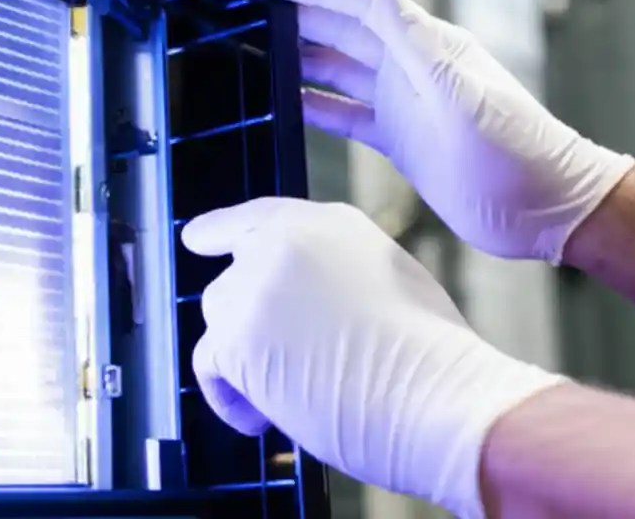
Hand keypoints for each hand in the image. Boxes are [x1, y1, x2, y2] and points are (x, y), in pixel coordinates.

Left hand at [183, 198, 561, 517]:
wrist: (440, 396)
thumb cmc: (431, 357)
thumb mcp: (386, 278)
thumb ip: (332, 272)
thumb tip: (299, 303)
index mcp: (326, 224)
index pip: (255, 218)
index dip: (219, 231)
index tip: (194, 238)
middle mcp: (282, 244)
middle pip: (231, 283)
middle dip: (250, 327)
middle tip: (291, 367)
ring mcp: (255, 288)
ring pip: (219, 325)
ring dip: (246, 363)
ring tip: (295, 396)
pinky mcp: (236, 338)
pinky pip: (208, 367)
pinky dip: (230, 398)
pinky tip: (266, 416)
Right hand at [259, 0, 634, 262]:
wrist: (545, 206)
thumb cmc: (520, 150)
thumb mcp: (462, 91)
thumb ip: (418, 47)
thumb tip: (376, 0)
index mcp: (427, 46)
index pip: (360, 0)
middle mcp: (412, 68)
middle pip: (342, 28)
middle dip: (297, 11)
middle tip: (249, 1)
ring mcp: (405, 103)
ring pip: (339, 68)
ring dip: (300, 56)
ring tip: (257, 47)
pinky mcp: (401, 138)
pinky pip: (347, 114)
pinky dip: (317, 106)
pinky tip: (291, 104)